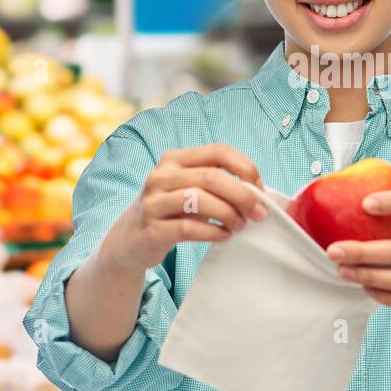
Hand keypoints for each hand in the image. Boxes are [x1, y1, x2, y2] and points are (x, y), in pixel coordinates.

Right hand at [106, 143, 266, 273]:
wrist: (130, 239)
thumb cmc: (170, 211)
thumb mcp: (187, 188)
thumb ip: (216, 184)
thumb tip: (258, 193)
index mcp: (175, 159)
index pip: (218, 151)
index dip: (245, 168)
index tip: (260, 189)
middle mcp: (161, 175)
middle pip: (212, 177)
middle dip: (242, 195)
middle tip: (259, 213)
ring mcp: (154, 202)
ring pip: (199, 200)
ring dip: (228, 214)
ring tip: (240, 225)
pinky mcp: (152, 229)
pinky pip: (189, 228)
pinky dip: (213, 232)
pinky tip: (223, 236)